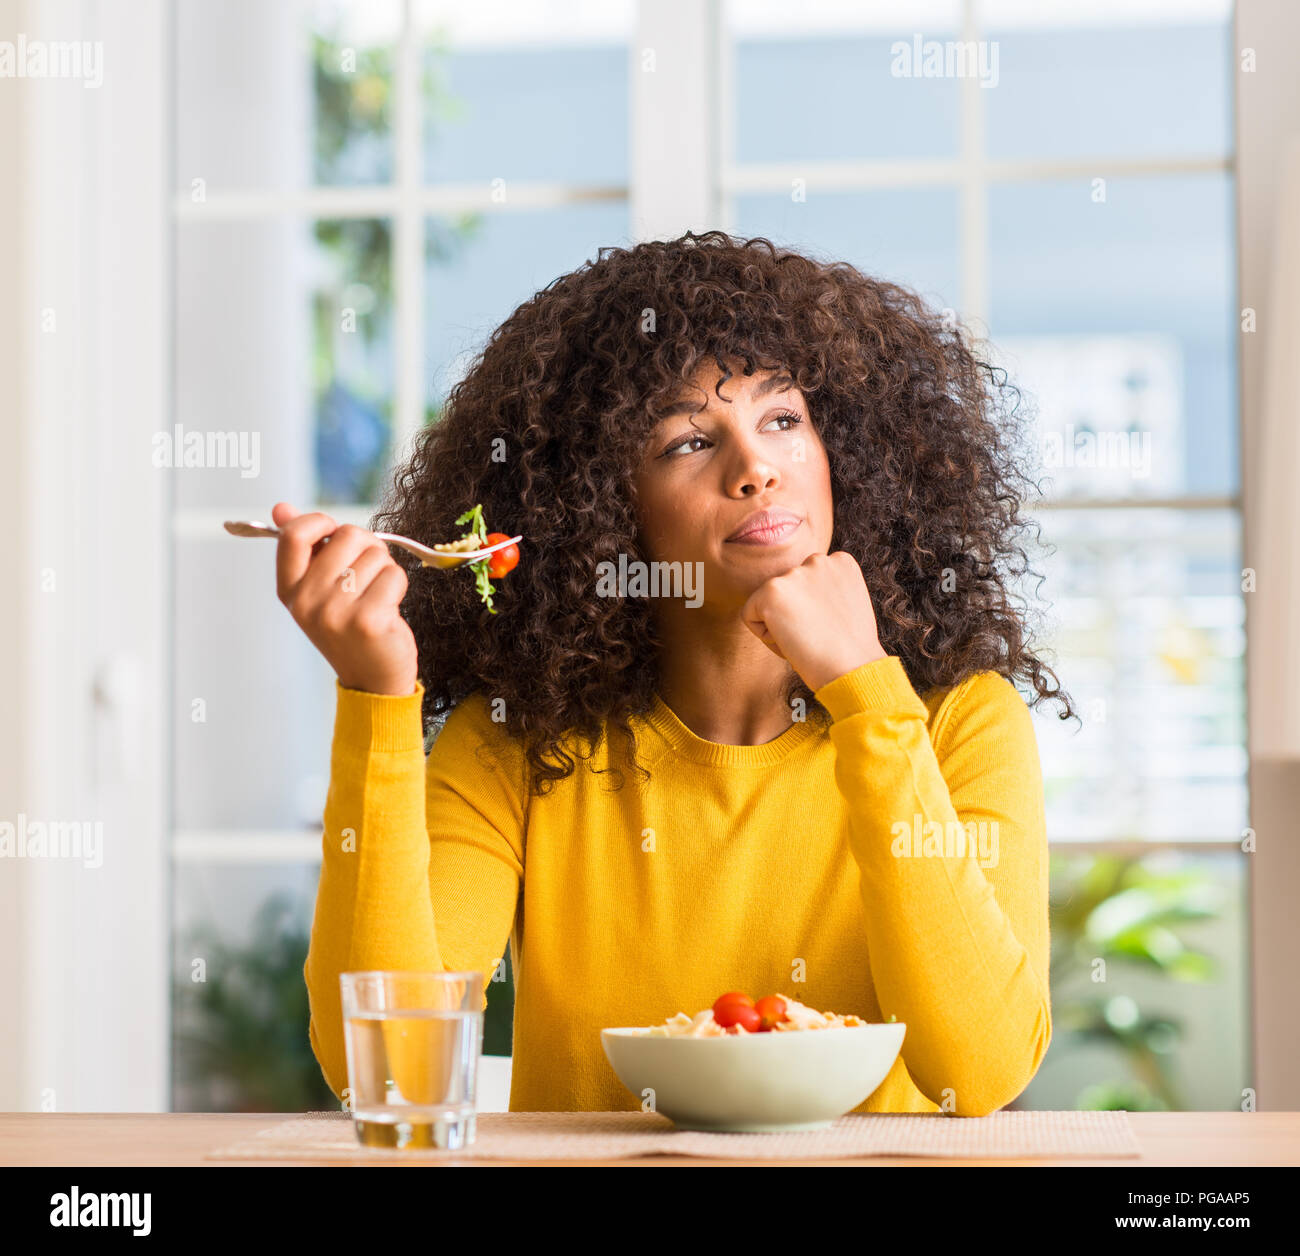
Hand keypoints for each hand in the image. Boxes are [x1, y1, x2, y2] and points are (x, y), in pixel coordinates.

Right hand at [272, 501, 418, 696]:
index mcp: (289, 590)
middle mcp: (307, 602)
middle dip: (368, 546)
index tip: (336, 534)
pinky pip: (394, 574)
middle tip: (367, 574)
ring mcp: (336, 613)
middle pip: (347, 535)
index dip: (321, 523)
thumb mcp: (318, 590)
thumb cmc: (349, 627)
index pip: (294, 535)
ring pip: (376, 554)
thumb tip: (281, 508)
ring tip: (377, 596)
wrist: (373, 680)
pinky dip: (398, 585)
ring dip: (384, 569)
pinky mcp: (369, 621)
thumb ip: (302, 549)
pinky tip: (390, 607)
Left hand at [740, 551, 887, 690]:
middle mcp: (818, 560)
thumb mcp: (847, 607)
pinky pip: (749, 616)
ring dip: (781, 625)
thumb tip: (798, 599)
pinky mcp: (772, 590)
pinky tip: (792, 641)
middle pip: (787, 592)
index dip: (814, 613)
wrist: (852, 667)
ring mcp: (794, 573)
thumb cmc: (850, 651)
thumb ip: (826, 592)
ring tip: (807, 639)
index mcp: (840, 561)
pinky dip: (765, 636)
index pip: (806, 585)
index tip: (830, 628)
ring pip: (769, 604)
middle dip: (795, 616)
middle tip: (817, 636)